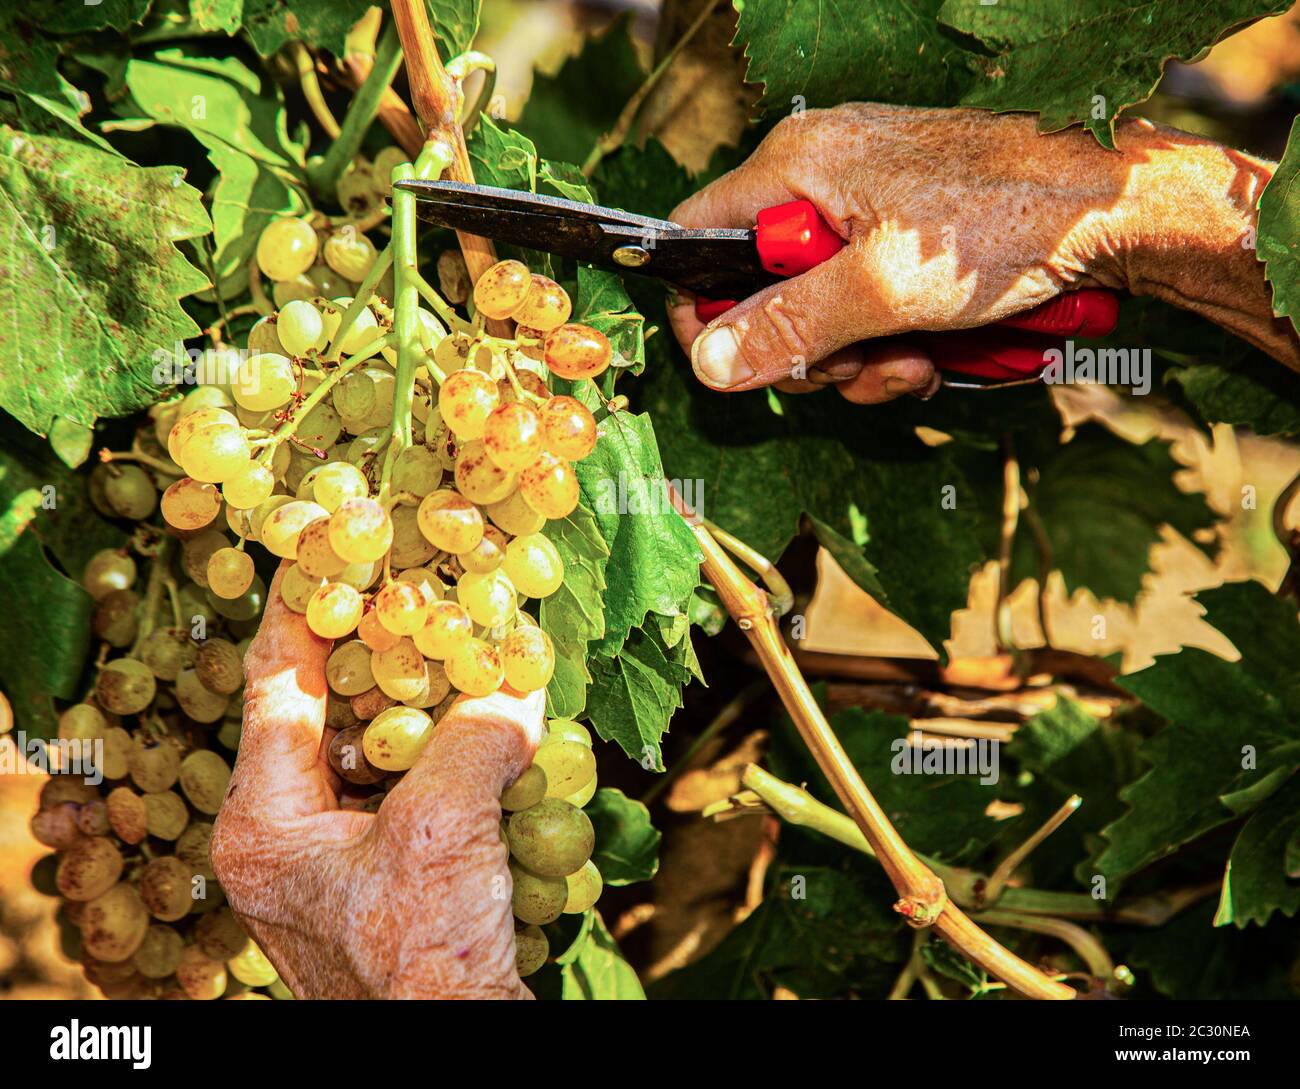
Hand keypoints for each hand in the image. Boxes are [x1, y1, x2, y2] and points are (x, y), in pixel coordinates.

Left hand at [210, 564, 544, 998]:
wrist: (457, 1051)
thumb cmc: (421, 962)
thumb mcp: (444, 827)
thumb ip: (475, 736)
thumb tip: (515, 681)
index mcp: (264, 823)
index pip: (276, 687)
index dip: (301, 608)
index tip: (327, 546)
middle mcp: (294, 839)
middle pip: (332, 713)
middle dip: (382, 652)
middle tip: (417, 587)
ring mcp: (346, 863)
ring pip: (385, 753)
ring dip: (431, 702)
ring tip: (469, 643)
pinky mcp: (397, 880)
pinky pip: (422, 791)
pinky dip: (460, 752)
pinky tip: (502, 722)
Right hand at [668, 103, 1294, 399]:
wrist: (1114, 209)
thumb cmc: (1006, 224)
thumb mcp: (882, 290)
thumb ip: (789, 326)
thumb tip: (708, 364)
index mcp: (795, 165)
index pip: (698, 241)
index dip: (706, 311)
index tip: (741, 365)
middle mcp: (819, 177)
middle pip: (759, 289)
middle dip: (806, 349)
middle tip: (855, 365)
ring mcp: (863, 207)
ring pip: (817, 310)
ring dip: (857, 357)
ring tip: (914, 360)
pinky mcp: (900, 237)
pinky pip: (863, 303)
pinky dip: (888, 340)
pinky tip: (931, 351)